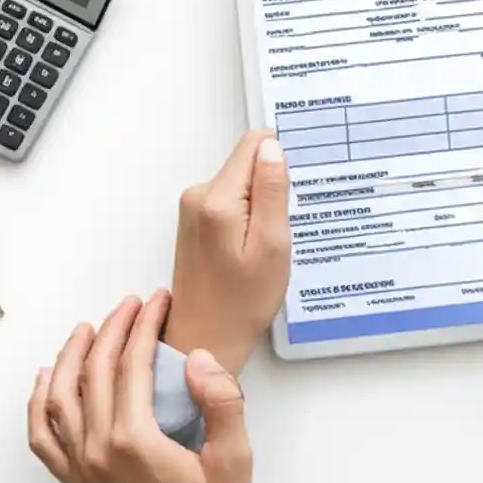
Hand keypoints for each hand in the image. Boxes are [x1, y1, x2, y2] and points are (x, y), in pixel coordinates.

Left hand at [28, 292, 251, 482]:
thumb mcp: (235, 460)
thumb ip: (223, 404)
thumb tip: (201, 360)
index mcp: (135, 441)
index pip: (132, 364)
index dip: (144, 325)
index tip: (157, 303)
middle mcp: (98, 451)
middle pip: (94, 371)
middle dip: (112, 329)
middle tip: (131, 306)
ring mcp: (81, 468)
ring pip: (59, 397)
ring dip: (70, 356)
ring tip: (87, 329)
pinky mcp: (75, 482)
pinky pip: (41, 437)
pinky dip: (38, 404)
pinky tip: (46, 381)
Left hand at [165, 131, 290, 373]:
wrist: (204, 337)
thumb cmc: (241, 302)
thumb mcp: (272, 246)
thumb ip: (272, 191)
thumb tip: (272, 147)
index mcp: (217, 200)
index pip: (254, 145)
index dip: (280, 162)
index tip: (290, 192)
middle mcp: (197, 196)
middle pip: (247, 163)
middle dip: (271, 188)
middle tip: (281, 229)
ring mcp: (192, 209)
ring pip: (241, 184)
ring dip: (261, 206)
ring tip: (268, 244)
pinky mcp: (195, 222)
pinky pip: (231, 202)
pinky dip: (248, 218)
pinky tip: (253, 248)